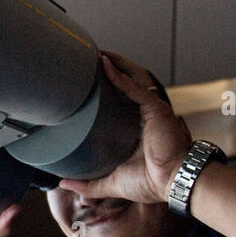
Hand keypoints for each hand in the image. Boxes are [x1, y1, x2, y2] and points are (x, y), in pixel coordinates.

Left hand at [58, 51, 193, 204]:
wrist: (172, 183)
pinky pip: (135, 87)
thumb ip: (88, 184)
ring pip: (135, 76)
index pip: (123, 100)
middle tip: (90, 59)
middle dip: (113, 67)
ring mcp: (152, 109)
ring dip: (117, 62)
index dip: (109, 87)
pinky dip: (119, 75)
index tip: (88, 82)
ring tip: (97, 52)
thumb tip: (63, 183)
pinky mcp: (155, 109)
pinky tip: (104, 64)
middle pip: (129, 82)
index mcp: (138, 128)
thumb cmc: (151, 182)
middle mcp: (146, 114)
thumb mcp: (111, 182)